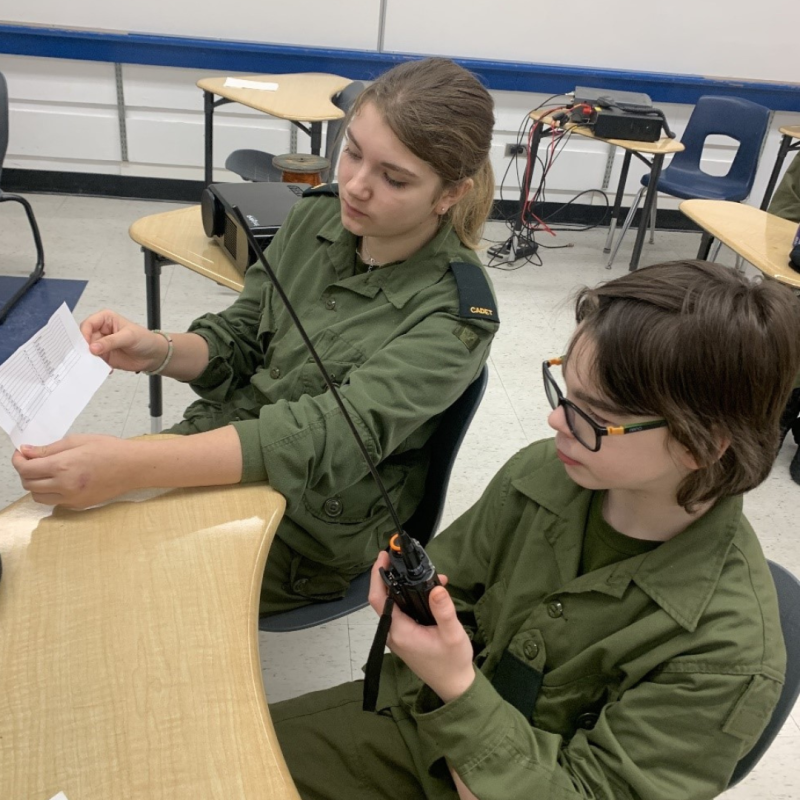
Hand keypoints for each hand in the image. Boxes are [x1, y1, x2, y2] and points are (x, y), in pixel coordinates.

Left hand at [12, 434, 137, 508]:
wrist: (133, 467)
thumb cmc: (110, 450)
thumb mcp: (78, 441)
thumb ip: (49, 448)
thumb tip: (26, 452)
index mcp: (62, 466)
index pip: (25, 469)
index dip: (18, 461)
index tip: (21, 454)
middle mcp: (64, 486)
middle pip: (28, 484)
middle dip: (25, 472)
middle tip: (33, 461)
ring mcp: (71, 498)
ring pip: (38, 497)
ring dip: (36, 484)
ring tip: (46, 472)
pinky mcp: (79, 505)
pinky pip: (55, 501)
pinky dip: (51, 492)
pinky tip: (62, 481)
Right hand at [80, 309, 167, 372]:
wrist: (154, 355)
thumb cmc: (144, 339)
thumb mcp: (129, 337)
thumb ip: (111, 341)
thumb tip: (93, 348)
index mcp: (105, 319)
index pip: (88, 324)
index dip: (84, 334)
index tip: (86, 345)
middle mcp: (100, 331)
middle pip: (84, 338)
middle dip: (84, 347)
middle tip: (86, 356)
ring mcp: (101, 345)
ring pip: (87, 351)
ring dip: (89, 358)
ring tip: (94, 364)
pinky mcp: (104, 357)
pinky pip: (94, 361)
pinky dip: (96, 366)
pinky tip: (105, 369)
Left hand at [369, 551, 474, 702]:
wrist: (454, 686)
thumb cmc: (453, 662)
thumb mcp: (453, 634)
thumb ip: (443, 611)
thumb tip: (436, 587)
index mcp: (400, 631)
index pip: (379, 598)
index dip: (378, 575)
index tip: (384, 556)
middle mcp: (393, 633)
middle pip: (382, 598)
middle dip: (391, 576)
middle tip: (402, 558)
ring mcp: (397, 636)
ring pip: (392, 604)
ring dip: (403, 586)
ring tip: (421, 573)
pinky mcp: (404, 636)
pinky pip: (400, 612)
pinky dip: (409, 597)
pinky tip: (426, 590)